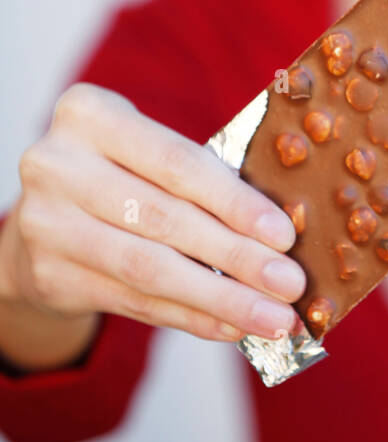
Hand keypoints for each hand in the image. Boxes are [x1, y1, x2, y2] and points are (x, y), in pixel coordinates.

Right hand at [0, 84, 303, 350]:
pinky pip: (135, 302)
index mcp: (90, 114)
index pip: (176, 162)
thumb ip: (202, 180)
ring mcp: (45, 223)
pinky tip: (231, 327)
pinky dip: (191, 316)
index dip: (234, 201)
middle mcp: (58, 165)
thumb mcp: (147, 154)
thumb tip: (281, 237)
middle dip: (237, 257)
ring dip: (220, 299)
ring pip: (149, 269)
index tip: (284, 235)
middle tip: (289, 284)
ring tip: (272, 319)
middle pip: (165, 219)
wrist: (43, 220)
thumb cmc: (121, 175)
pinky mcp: (47, 276)